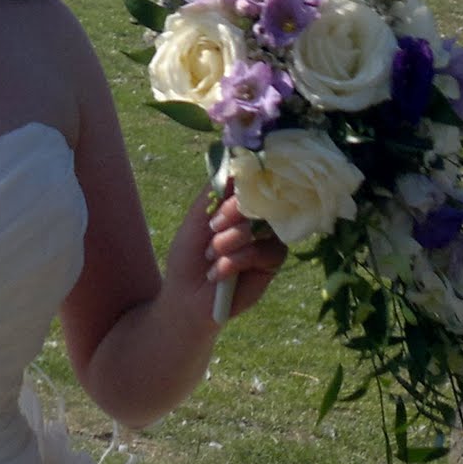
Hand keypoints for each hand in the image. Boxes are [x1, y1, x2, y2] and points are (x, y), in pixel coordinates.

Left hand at [165, 184, 286, 322]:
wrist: (189, 297)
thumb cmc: (189, 256)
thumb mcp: (195, 221)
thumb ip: (212, 194)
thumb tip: (233, 166)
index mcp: (234, 202)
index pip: (248, 180)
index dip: (240, 182)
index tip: (225, 193)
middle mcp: (254, 215)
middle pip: (259, 198)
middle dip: (232, 212)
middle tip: (212, 227)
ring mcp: (267, 236)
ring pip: (262, 225)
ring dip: (231, 240)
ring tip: (211, 255)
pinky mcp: (273, 260)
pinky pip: (266, 251)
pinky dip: (237, 260)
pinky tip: (219, 273)